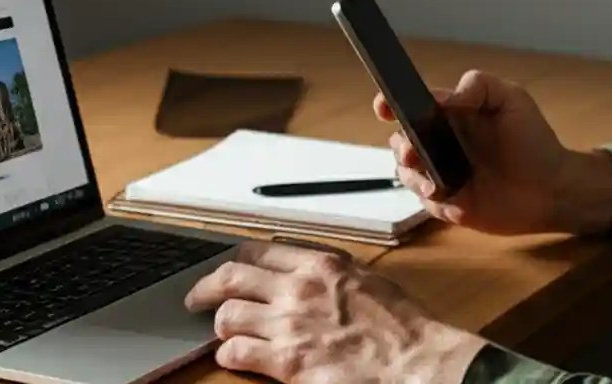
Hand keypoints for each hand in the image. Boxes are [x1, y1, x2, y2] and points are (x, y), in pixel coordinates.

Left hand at [185, 239, 485, 383]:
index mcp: (321, 264)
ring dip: (220, 325)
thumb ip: (334, 273)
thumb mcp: (368, 281)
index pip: (260, 250)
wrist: (414, 362)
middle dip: (207, 287)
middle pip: (231, 277)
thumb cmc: (402, 327)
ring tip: (223, 332)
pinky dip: (230, 355)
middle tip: (196, 298)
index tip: (226, 268)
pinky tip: (237, 358)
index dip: (234, 259)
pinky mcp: (284, 361)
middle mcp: (298, 288)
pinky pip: (235, 352)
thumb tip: (315, 273)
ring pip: (226, 315)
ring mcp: (288, 324)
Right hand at [374, 69, 611, 235]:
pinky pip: (422, 199)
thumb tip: (441, 96)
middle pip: (401, 139)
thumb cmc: (533, 140)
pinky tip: (444, 194)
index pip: (411, 106)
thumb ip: (478, 86)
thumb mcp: (511, 99)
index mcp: (450, 115)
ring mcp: (440, 174)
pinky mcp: (446, 204)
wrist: (551, 188)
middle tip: (414, 150)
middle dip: (400, 143)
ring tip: (432, 179)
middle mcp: (440, 143)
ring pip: (406, 170)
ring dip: (412, 172)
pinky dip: (428, 195)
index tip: (382, 106)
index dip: (391, 104)